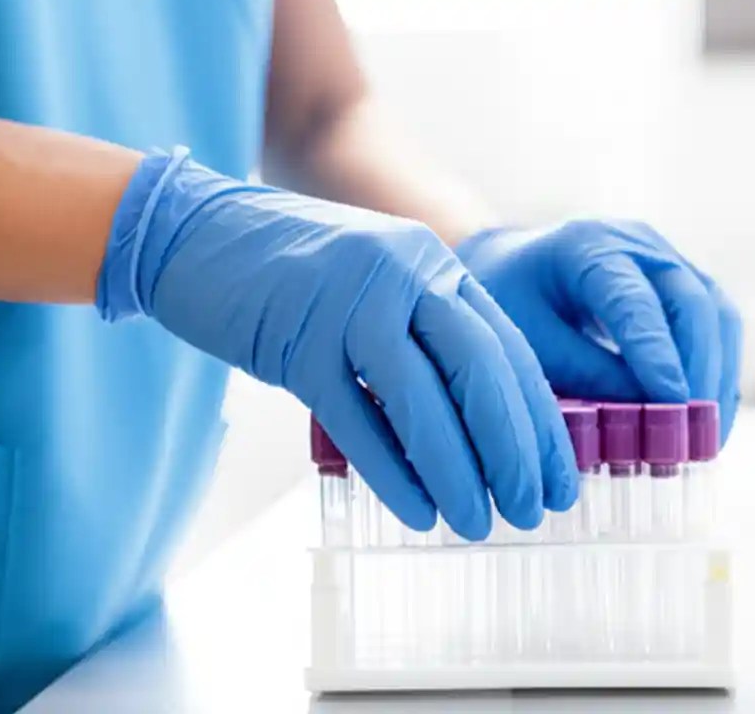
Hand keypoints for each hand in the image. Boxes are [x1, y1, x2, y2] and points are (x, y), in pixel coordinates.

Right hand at [96, 150, 577, 539]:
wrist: (193, 230)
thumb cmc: (288, 271)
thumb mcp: (373, 283)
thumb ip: (422, 333)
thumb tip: (474, 424)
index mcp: (429, 262)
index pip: (505, 347)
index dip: (538, 420)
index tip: (561, 478)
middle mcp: (401, 275)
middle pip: (479, 369)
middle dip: (514, 448)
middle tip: (534, 509)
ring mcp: (347, 305)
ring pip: (421, 399)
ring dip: (458, 471)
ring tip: (478, 525)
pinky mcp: (296, 342)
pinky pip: (355, 419)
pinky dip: (391, 472)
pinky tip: (417, 512)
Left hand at [457, 220, 741, 442]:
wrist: (513, 266)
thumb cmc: (511, 300)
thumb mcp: (528, 338)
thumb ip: (583, 371)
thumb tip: (647, 413)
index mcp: (589, 247)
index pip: (634, 301)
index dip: (656, 353)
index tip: (673, 403)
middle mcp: (639, 244)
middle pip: (692, 303)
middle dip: (700, 371)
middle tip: (694, 433)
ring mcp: (667, 261)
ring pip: (717, 315)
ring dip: (718, 377)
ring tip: (706, 438)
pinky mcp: (682, 286)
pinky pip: (716, 327)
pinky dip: (716, 373)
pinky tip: (707, 421)